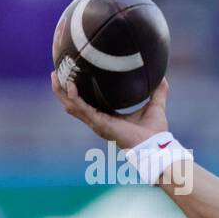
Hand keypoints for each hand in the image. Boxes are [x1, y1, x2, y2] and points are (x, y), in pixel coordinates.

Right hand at [50, 72, 168, 149]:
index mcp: (106, 116)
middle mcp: (98, 120)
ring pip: (70, 106)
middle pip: (71, 103)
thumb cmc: (155, 131)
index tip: (70, 74)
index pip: (85, 102)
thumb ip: (158, 92)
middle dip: (61, 89)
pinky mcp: (100, 124)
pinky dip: (74, 98)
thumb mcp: (155, 106)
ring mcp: (97, 123)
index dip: (75, 90)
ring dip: (61, 92)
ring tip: (56, 75)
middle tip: (55, 71)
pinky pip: (81, 109)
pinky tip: (70, 86)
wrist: (156, 146)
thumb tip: (163, 77)